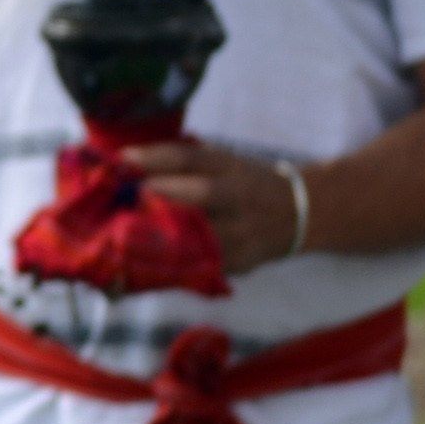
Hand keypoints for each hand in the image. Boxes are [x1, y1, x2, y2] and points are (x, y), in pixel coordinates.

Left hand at [119, 140, 303, 274]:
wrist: (300, 213)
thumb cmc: (244, 183)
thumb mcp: (223, 163)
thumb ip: (183, 163)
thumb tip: (127, 162)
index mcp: (231, 169)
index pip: (192, 158)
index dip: (156, 157)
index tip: (124, 159)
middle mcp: (240, 199)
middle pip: (203, 193)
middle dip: (164, 194)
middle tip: (130, 197)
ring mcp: (244, 233)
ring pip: (203, 236)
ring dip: (163, 236)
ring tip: (127, 234)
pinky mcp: (241, 262)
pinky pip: (203, 266)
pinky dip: (173, 264)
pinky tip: (145, 263)